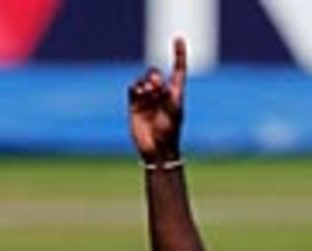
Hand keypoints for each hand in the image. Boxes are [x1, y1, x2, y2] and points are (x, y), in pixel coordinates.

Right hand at [128, 34, 186, 162]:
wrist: (157, 150)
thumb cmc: (170, 132)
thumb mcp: (174, 110)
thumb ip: (167, 92)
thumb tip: (157, 79)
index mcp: (174, 94)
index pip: (177, 70)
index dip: (179, 55)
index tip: (179, 39)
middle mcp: (160, 94)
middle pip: (155, 74)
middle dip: (154, 76)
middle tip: (156, 86)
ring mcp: (147, 99)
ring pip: (142, 80)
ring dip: (145, 83)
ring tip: (148, 92)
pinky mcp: (135, 105)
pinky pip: (133, 88)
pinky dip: (136, 87)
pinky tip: (140, 93)